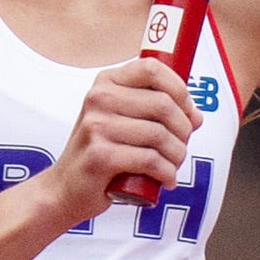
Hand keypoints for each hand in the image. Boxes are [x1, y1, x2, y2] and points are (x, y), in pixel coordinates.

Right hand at [45, 57, 194, 225]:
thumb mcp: (120, 122)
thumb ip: (153, 113)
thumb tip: (195, 117)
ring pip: (160, 135)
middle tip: (181, 146)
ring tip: (174, 166)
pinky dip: (167, 173)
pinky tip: (167, 179)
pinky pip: (150, 160)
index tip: (188, 112)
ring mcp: (97, 126)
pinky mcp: (101, 155)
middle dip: (183, 129)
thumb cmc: (98, 155)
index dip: (180, 89)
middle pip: (163, 104)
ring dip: (177, 154)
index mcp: (106, 83)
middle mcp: (98, 99)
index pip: (152, 69)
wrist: (64, 189)